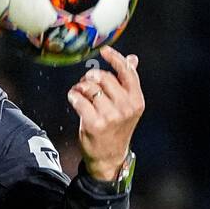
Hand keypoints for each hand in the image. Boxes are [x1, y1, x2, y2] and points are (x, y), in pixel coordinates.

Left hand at [67, 45, 144, 180]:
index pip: (127, 72)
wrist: (109, 157)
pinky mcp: (94, 124)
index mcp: (136, 100)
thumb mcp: (128, 107)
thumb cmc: (116, 129)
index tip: (103, 51)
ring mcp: (110, 116)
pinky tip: (74, 98)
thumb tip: (133, 59)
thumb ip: (128, 82)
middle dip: (91, 77)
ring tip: (79, 92)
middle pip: (104, 77)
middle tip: (86, 82)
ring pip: (90, 88)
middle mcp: (126, 107)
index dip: (114, 58)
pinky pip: (80, 100)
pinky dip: (73, 96)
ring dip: (80, 87)